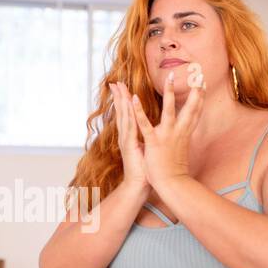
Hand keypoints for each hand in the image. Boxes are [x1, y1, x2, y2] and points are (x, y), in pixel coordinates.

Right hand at [108, 81, 150, 197]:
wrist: (138, 186)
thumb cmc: (144, 170)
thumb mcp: (145, 150)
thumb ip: (145, 139)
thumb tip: (152, 132)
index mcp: (129, 136)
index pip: (126, 114)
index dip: (123, 100)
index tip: (122, 87)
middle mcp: (126, 136)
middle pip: (122, 112)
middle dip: (119, 96)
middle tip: (115, 82)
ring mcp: (126, 140)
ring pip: (124, 115)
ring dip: (122, 100)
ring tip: (119, 87)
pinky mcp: (130, 145)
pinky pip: (130, 126)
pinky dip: (129, 113)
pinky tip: (129, 103)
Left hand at [123, 64, 205, 189]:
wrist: (171, 184)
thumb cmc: (175, 169)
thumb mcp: (182, 149)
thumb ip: (183, 137)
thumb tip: (186, 131)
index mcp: (184, 133)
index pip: (195, 112)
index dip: (200, 98)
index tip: (203, 84)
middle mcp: (179, 132)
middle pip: (190, 108)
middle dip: (195, 92)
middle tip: (199, 75)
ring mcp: (167, 136)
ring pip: (169, 111)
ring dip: (169, 94)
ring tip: (169, 77)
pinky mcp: (154, 142)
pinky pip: (145, 124)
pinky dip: (138, 111)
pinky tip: (133, 98)